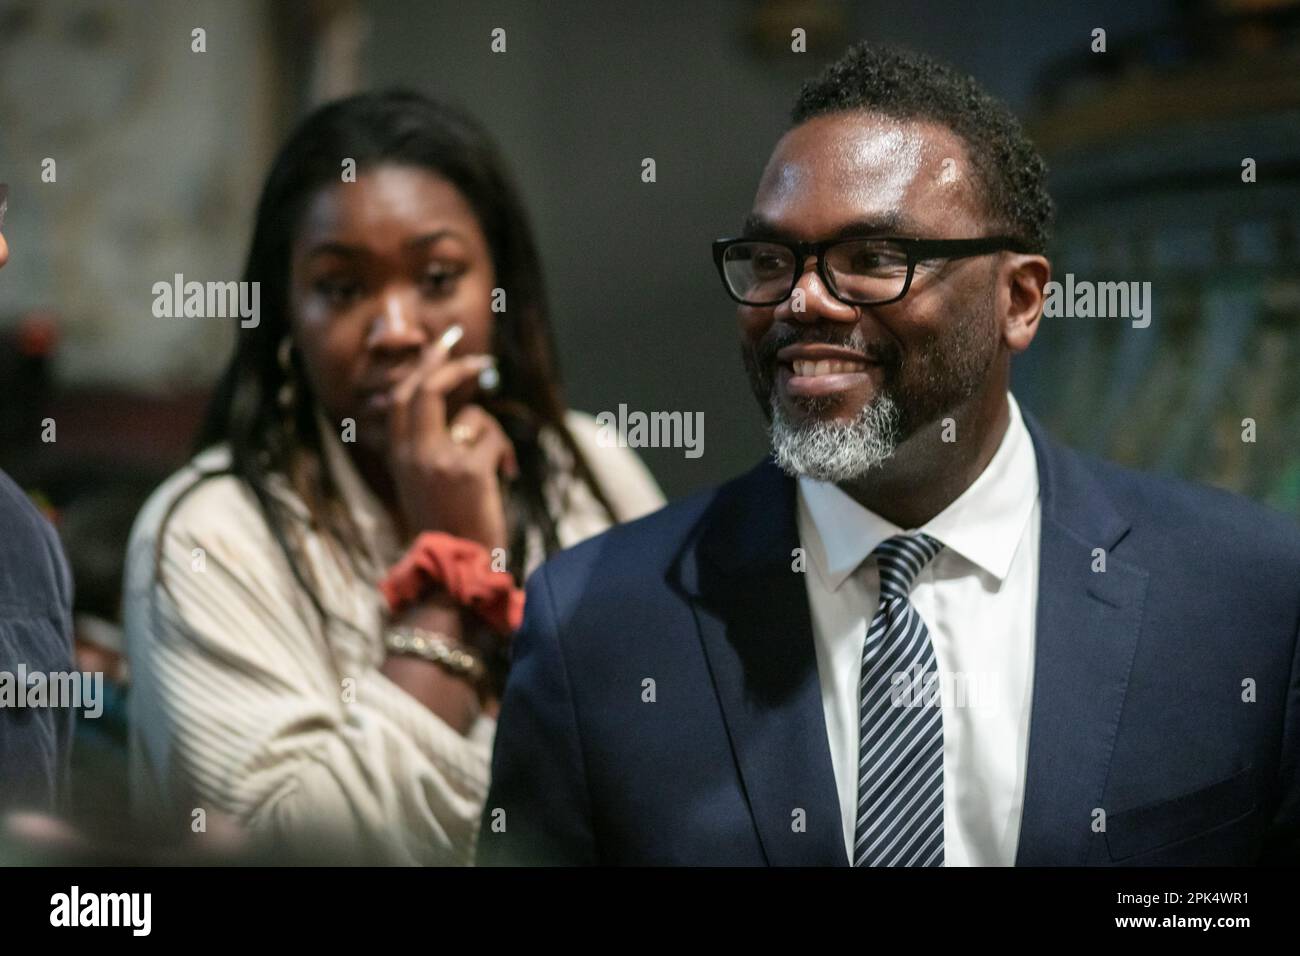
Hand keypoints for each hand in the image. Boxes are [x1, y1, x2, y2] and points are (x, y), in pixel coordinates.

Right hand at [386, 326, 518, 550]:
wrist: (454, 568)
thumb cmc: (448, 528)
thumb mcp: (425, 484)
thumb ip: (432, 448)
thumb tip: (466, 415)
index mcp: (399, 456)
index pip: (401, 399)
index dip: (421, 370)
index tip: (438, 349)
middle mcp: (412, 453)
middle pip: (427, 389)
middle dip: (450, 365)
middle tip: (476, 357)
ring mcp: (438, 459)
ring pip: (472, 416)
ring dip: (491, 434)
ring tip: (496, 464)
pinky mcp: (468, 470)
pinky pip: (493, 438)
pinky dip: (504, 453)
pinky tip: (504, 475)